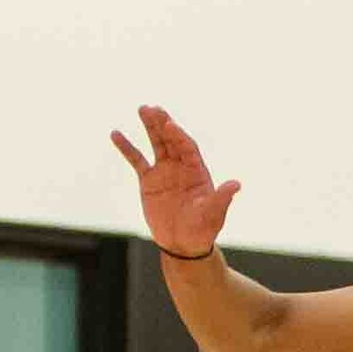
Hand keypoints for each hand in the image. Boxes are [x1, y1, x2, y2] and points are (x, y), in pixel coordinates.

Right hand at [111, 105, 241, 258]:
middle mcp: (181, 166)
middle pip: (172, 140)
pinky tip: (115, 134)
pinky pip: (136, 160)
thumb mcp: (213, 213)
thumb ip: (221, 197)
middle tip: (152, 108)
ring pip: (156, 144)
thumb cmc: (203, 229)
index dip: (179, 136)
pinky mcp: (148, 181)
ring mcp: (164, 171)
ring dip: (149, 127)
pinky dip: (127, 147)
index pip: (188, 147)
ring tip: (142, 108)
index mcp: (197, 170)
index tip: (170, 124)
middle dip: (163, 124)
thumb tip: (236, 184)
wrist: (183, 243)